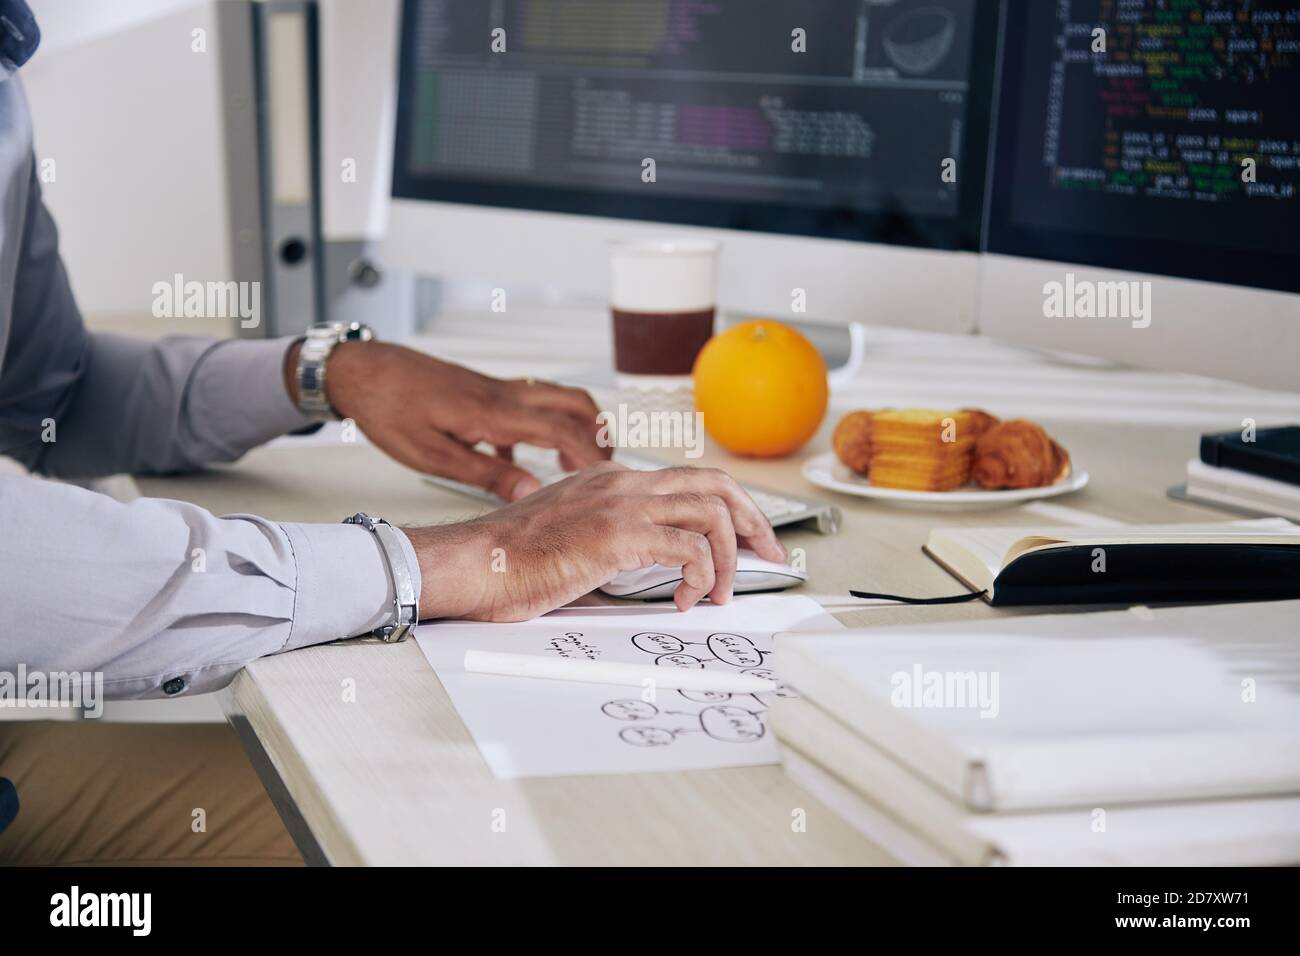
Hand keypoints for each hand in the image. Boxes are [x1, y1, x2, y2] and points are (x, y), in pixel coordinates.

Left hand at [286, 340, 608, 498]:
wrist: (363, 371)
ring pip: (556, 398)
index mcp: (495, 413)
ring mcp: (496, 389)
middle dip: (597, 434)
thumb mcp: (434, 456)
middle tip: (603, 467)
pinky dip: (542, 425)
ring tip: (576, 462)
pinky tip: (520, 454)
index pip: (563, 429)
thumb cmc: (390, 409)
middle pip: (574, 404)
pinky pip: (530, 403)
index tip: (605, 478)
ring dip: (576, 425)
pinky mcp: (484, 391)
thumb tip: (531, 493)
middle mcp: (504, 395)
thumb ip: (487, 475)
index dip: (591, 455)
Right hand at [403, 462, 785, 620]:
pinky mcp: (616, 534)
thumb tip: (662, 561)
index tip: (751, 539)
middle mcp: (622, 482)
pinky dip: (699, 576)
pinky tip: (683, 599)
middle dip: (754, 522)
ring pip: (711, 513)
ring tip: (715, 593)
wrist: (473, 564)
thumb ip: (616, 536)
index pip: (693, 479)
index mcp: (613, 479)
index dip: (734, 508)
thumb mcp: (575, 536)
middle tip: (769, 556)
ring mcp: (620, 503)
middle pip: (717, 484)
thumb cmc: (513, 561)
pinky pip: (688, 548)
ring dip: (727, 559)